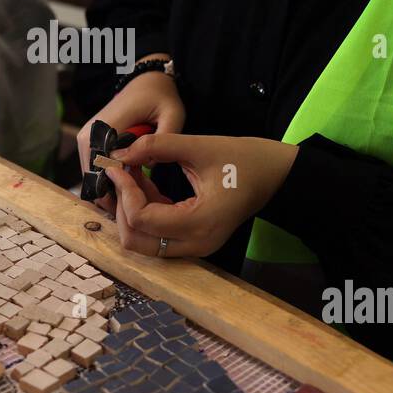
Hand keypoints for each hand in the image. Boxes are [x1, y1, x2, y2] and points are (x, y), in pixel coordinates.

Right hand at [76, 55, 183, 211]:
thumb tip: (146, 166)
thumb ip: (161, 142)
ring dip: (111, 190)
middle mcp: (87, 135)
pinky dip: (110, 181)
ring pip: (92, 178)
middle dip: (115, 196)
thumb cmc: (161, 97)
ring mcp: (84, 140)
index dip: (120, 191)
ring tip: (137, 197)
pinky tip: (131, 185)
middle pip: (93, 179)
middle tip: (141, 206)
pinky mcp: (88, 143)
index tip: (141, 202)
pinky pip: (94, 171)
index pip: (102, 171)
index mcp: (104, 128)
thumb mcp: (172, 115)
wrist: (146, 81)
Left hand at [105, 133, 297, 258]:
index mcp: (200, 223)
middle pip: (136, 240)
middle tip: (122, 172)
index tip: (117, 165)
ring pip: (142, 241)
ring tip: (134, 174)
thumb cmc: (245, 159)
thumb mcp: (200, 145)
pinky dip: (144, 212)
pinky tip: (146, 183)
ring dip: (130, 210)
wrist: (275, 174)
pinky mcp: (193, 241)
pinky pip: (156, 235)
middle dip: (122, 205)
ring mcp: (195, 247)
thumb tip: (121, 152)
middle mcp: (196, 244)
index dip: (124, 191)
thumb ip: (158, 146)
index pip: (142, 219)